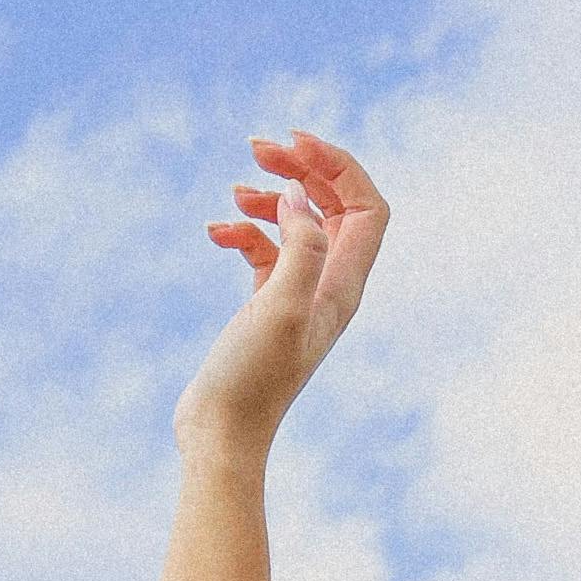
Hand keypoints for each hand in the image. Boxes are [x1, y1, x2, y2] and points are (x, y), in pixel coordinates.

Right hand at [173, 128, 387, 460]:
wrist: (220, 435)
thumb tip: (299, 194)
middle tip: (258, 148)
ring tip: (236, 185)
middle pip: (333, 205)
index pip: (366, 207)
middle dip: (302, 170)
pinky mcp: (265, 305)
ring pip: (297, 223)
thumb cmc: (252, 380)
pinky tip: (214, 231)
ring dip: (271, 194)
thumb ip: (300, 245)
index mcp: (343, 285)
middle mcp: (328, 287)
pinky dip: (243, 231)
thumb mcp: (281, 307)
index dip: (340, 166)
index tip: (295, 145)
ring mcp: (297, 295)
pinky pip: (263, 250)